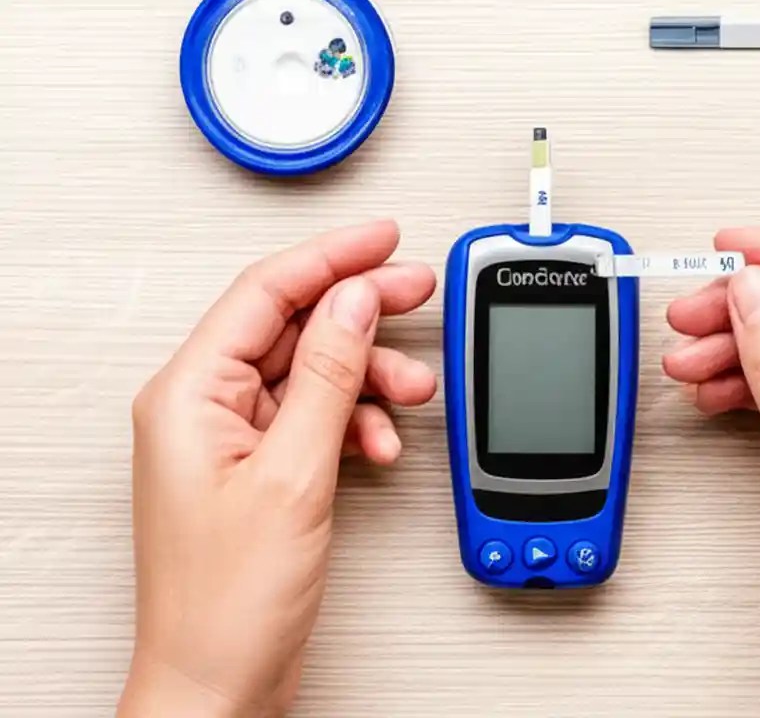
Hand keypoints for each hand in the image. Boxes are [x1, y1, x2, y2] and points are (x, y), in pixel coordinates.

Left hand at [119, 221, 436, 716]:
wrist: (218, 684)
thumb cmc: (228, 603)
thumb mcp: (293, 474)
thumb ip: (327, 377)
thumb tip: (352, 302)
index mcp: (189, 393)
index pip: (265, 292)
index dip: (331, 256)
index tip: (384, 238)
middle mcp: (204, 407)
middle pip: (293, 326)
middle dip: (362, 314)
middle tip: (419, 293)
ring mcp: (232, 439)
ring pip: (313, 373)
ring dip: (368, 378)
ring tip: (412, 393)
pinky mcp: (260, 469)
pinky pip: (316, 417)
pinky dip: (356, 422)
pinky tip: (379, 443)